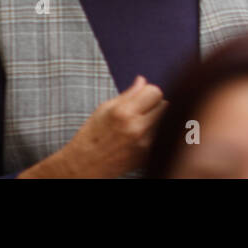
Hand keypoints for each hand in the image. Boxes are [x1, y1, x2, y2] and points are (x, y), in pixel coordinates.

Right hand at [24, 76, 165, 177]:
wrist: (83, 167)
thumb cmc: (90, 135)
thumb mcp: (104, 109)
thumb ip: (128, 94)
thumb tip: (143, 80)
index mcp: (123, 112)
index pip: (155, 92)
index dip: (149, 92)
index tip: (143, 96)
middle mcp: (136, 128)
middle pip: (164, 105)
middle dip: (154, 105)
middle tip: (141, 110)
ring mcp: (143, 145)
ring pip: (164, 121)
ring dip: (156, 120)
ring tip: (138, 125)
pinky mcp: (147, 156)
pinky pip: (159, 137)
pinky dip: (153, 134)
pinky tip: (137, 138)